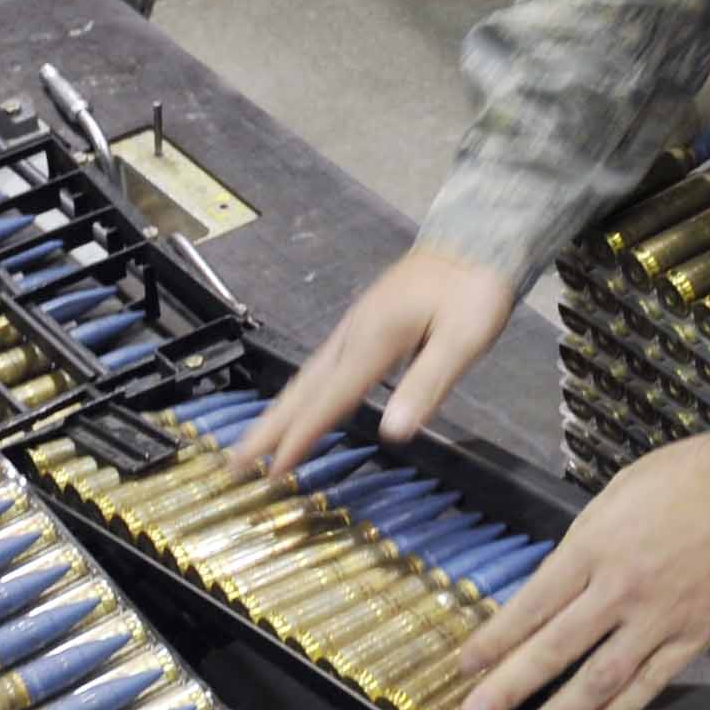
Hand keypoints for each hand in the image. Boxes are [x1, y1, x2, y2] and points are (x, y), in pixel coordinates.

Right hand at [230, 246, 517, 474]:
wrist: (474, 239)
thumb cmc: (474, 289)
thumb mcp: (464, 339)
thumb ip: (427, 384)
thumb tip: (394, 432)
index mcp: (373, 341)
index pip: (328, 399)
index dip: (300, 437)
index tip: (272, 471)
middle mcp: (353, 335)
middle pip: (302, 389)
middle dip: (269, 428)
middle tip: (234, 462)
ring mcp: (355, 327)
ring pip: (307, 377)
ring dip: (279, 412)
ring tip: (254, 443)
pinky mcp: (363, 324)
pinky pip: (321, 367)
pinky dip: (302, 394)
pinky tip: (302, 405)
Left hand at [454, 431, 709, 709]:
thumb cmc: (690, 477)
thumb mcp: (620, 492)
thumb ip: (587, 541)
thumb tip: (560, 582)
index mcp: (594, 547)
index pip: (532, 604)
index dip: (495, 639)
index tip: (464, 666)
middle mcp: (620, 590)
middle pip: (555, 648)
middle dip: (509, 687)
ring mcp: (660, 618)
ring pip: (601, 678)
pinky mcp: (696, 635)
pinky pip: (653, 680)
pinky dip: (624, 706)